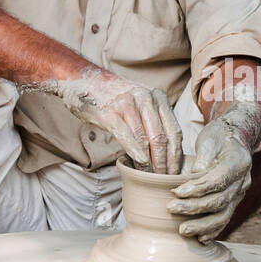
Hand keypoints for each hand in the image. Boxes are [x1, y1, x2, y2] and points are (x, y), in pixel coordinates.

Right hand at [44, 67, 182, 173]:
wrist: (83, 81)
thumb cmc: (114, 99)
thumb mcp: (140, 104)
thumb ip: (154, 122)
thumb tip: (167, 154)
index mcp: (158, 97)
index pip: (175, 131)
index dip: (176, 156)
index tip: (175, 173)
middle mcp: (146, 97)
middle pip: (163, 137)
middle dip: (165, 164)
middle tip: (163, 180)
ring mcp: (127, 103)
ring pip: (146, 139)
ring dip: (150, 163)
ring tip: (151, 177)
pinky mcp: (109, 112)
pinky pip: (126, 135)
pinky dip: (135, 152)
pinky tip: (139, 164)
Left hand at [168, 102, 260, 241]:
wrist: (235, 138)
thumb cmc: (219, 136)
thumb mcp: (210, 138)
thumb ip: (203, 157)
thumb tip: (192, 175)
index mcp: (239, 162)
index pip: (218, 179)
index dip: (198, 188)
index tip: (176, 192)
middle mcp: (243, 181)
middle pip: (220, 200)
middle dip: (194, 208)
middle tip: (171, 209)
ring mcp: (239, 193)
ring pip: (224, 214)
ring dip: (203, 225)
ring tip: (182, 230)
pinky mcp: (233, 201)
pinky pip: (225, 218)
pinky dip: (213, 230)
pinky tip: (200, 239)